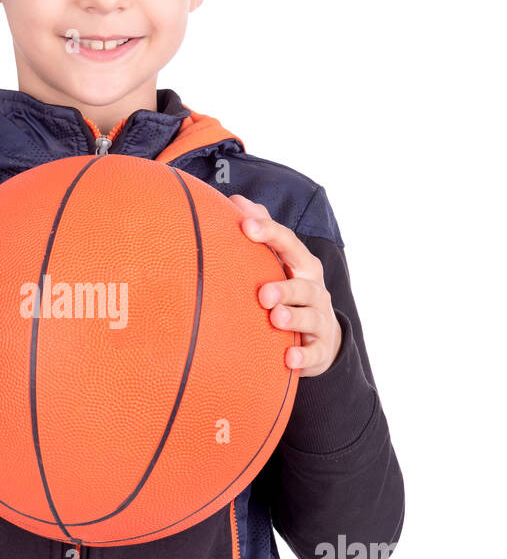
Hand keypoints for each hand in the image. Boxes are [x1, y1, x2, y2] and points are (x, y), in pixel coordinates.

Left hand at [228, 194, 341, 376]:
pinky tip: (289, 358)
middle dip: (285, 286)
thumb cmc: (291, 292)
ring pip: (311, 317)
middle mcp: (315, 290)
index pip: (289, 244)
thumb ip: (263, 231)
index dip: (269, 233)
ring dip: (294, 317)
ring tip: (276, 318)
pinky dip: (303, 356)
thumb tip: (237, 200)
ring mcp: (319, 320)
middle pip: (304, 284)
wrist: (321, 338)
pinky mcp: (320, 350)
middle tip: (263, 292)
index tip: (246, 226)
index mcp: (302, 265)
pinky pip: (314, 354)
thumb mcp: (282, 262)